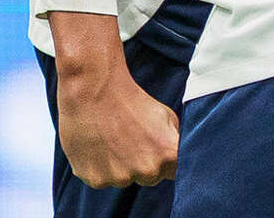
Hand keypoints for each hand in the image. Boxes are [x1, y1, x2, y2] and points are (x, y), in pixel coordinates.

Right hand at [55, 56, 178, 188]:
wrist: (94, 93)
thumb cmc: (132, 102)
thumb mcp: (166, 116)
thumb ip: (175, 141)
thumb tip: (179, 156)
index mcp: (167, 155)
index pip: (178, 172)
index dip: (170, 162)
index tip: (162, 152)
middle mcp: (146, 172)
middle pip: (150, 178)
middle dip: (145, 163)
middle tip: (133, 139)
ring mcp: (120, 178)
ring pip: (125, 179)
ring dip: (121, 166)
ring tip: (113, 139)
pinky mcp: (96, 180)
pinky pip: (103, 179)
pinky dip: (101, 167)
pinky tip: (98, 146)